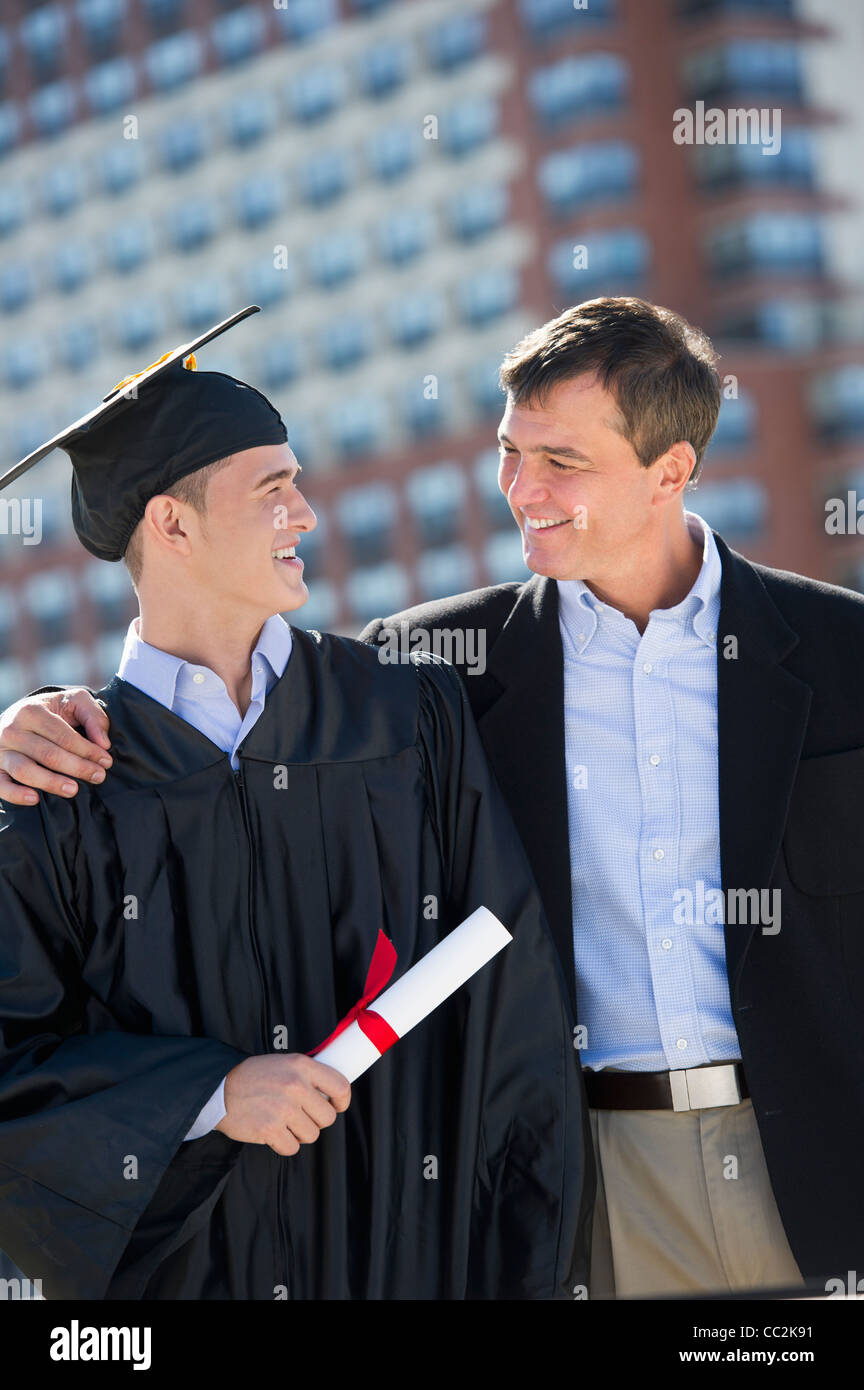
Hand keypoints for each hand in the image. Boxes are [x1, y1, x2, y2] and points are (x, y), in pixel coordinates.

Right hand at [0, 689, 112, 805]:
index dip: (88, 751)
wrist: (17, 717)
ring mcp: (0, 751)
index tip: (106, 762)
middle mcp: (12, 730)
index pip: (64, 736)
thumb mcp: (73, 701)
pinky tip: (35, 799)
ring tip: (74, 790)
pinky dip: (15, 794)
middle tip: (99, 777)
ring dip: (51, 783)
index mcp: (32, 711)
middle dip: (78, 768)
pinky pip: (1, 785)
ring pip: (25, 771)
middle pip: (48, 754)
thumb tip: (103, 743)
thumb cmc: (52, 711)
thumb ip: (93, 715)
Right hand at [215, 1054, 350, 1154]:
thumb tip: (331, 1095)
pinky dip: (284, 1144)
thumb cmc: (253, 1076)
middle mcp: (295, 1086)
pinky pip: (292, 1148)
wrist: (218, 1089)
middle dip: (316, 1120)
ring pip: (312, 1135)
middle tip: (301, 1115)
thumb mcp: (284, 1063)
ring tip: (283, 1121)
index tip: (337, 1106)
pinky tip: (273, 1132)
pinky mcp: (270, 1130)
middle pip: (328, 1118)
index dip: (342, 1101)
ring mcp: (283, 1109)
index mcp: (301, 1066)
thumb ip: (307, 1076)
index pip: (340, 1086)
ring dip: (299, 1133)